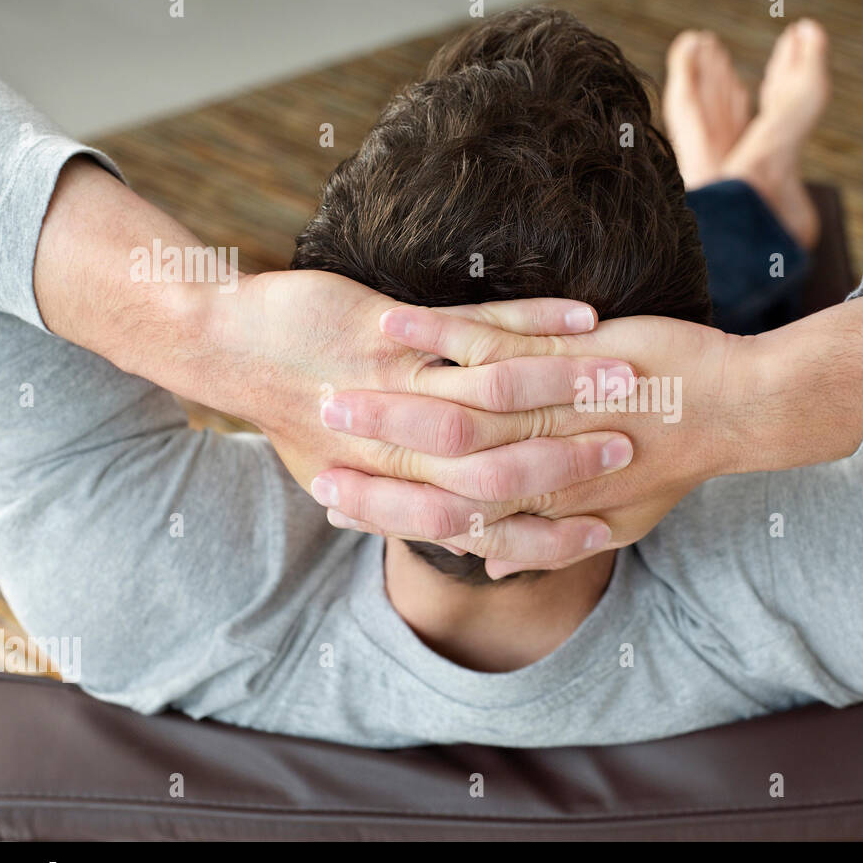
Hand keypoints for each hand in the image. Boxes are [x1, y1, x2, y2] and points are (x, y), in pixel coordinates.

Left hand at [203, 271, 646, 562]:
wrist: (228, 350)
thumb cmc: (291, 413)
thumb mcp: (343, 473)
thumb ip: (402, 506)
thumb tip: (457, 544)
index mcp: (400, 487)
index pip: (494, 523)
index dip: (553, 531)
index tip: (602, 527)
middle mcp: (406, 449)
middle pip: (512, 467)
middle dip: (580, 461)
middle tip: (633, 453)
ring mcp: (403, 389)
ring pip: (506, 396)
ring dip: (573, 387)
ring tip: (628, 378)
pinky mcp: (394, 335)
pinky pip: (480, 326)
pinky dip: (537, 320)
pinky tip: (585, 319)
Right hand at [314, 290, 862, 575]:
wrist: (736, 410)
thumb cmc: (675, 464)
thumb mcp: (617, 520)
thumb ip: (552, 541)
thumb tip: (502, 568)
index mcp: (544, 508)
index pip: (444, 518)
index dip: (382, 512)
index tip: (332, 500)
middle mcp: (539, 466)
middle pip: (434, 467)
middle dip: (368, 456)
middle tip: (314, 441)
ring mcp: (551, 409)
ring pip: (451, 407)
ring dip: (386, 399)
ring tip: (333, 386)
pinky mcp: (568, 355)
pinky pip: (491, 341)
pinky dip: (436, 334)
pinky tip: (390, 325)